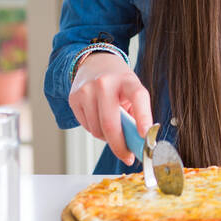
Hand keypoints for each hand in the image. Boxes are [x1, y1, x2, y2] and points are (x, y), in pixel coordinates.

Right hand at [69, 52, 153, 166]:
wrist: (95, 64)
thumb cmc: (119, 83)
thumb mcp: (133, 91)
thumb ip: (136, 115)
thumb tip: (139, 143)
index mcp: (127, 80)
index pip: (138, 97)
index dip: (143, 117)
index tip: (145, 135)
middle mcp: (105, 83)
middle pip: (111, 124)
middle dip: (120, 146)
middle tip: (128, 157)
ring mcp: (87, 90)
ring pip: (97, 130)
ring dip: (107, 138)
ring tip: (112, 128)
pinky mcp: (74, 98)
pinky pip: (86, 127)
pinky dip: (95, 130)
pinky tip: (99, 119)